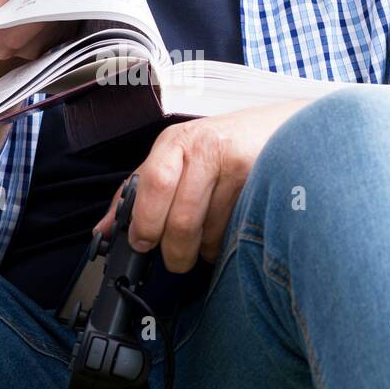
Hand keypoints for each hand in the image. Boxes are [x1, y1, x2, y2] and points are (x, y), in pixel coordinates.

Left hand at [90, 100, 314, 273]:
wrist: (285, 128)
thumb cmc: (224, 145)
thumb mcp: (177, 157)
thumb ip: (140, 190)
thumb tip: (104, 230)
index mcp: (175, 143)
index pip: (153, 185)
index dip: (146, 223)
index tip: (142, 244)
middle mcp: (205, 148)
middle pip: (182, 218)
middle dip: (175, 251)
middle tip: (175, 260)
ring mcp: (237, 165)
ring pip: (211, 232)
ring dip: (205, 250)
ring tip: (206, 241)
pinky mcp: (264, 182)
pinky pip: (237, 230)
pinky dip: (229, 243)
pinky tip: (228, 231)